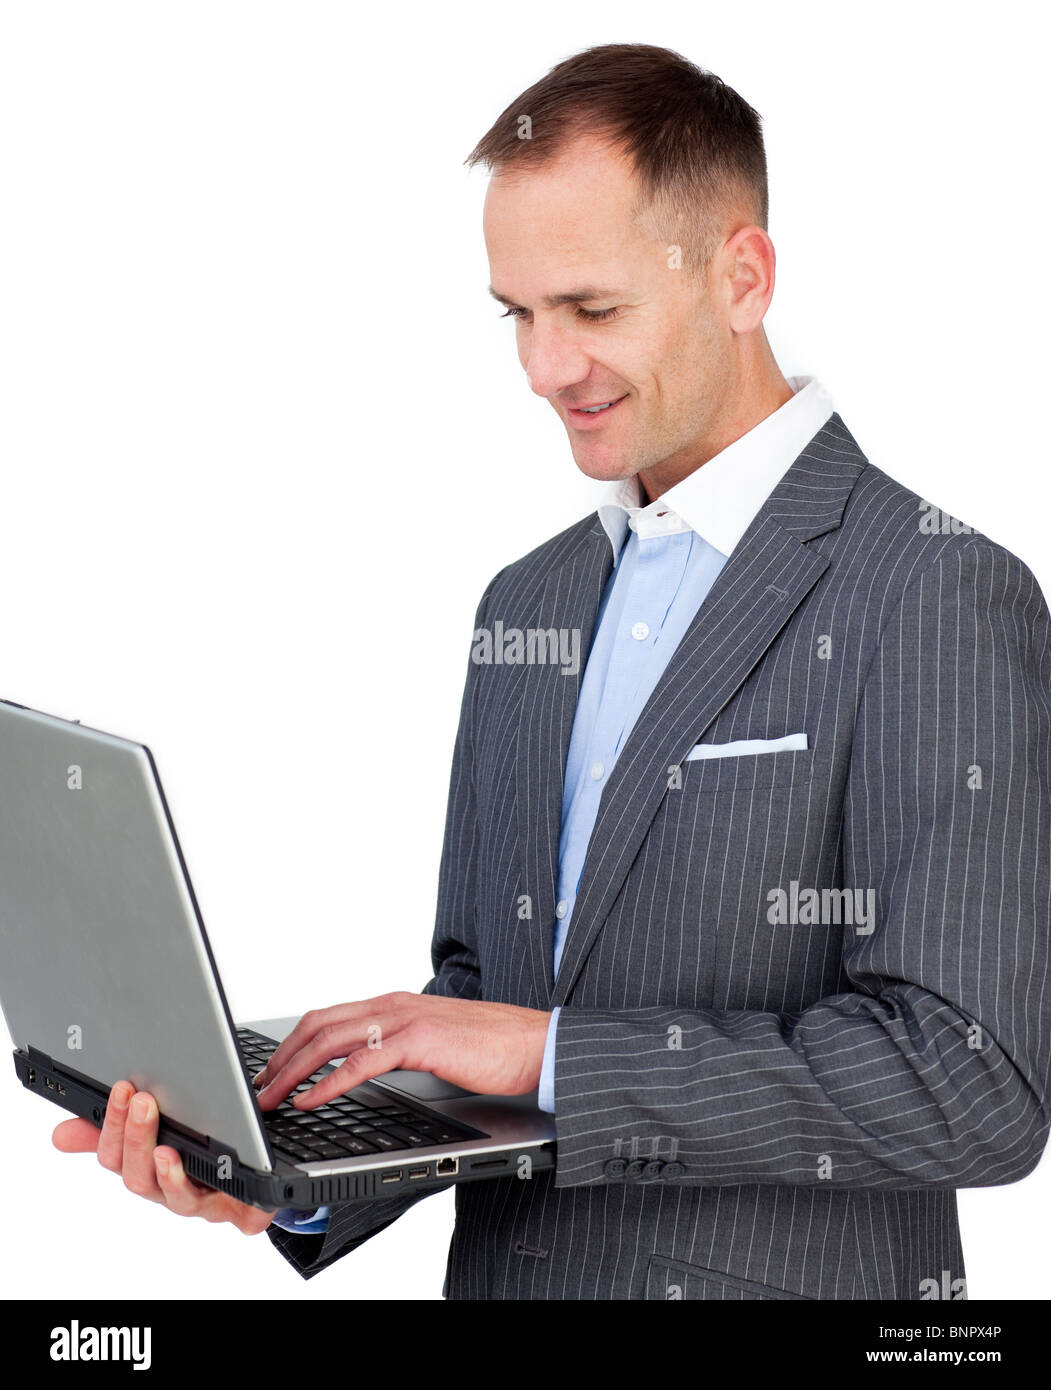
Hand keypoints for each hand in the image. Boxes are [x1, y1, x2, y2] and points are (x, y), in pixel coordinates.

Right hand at [51, 1080, 276, 1233]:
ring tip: (162, 1142)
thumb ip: (115, 1129)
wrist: (261, 1186)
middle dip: (135, 1136)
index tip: (118, 1087)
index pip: (113, 1155)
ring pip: (168, 1194)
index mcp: (147, 1166)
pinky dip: (194, 1186)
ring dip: (161, 1166)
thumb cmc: (203, 1158)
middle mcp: (166, 1188)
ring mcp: (197, 1201)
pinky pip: (210, 1205)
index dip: (109, 1124)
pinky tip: (190, 1166)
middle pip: (135, 1176)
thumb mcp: (161, 1133)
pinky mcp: (233, 1208)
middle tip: (140, 1099)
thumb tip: (60, 1134)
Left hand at [253, 993, 551, 1110]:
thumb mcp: (431, 1045)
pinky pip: (361, 1062)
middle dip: (280, 1058)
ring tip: (270, 1098)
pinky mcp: (420, 1041)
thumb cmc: (490, 1048)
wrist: (535, 1043)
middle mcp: (393, 1005)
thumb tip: (361, 1071)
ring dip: (292, 1071)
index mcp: (393, 1005)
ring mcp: (406, 1019)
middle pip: (318, 1025)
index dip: (292, 1044)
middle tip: (255, 1088)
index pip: (327, 1017)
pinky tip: (310, 1100)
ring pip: (331, 1039)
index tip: (269, 1072)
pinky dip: (328, 1082)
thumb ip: (397, 1048)